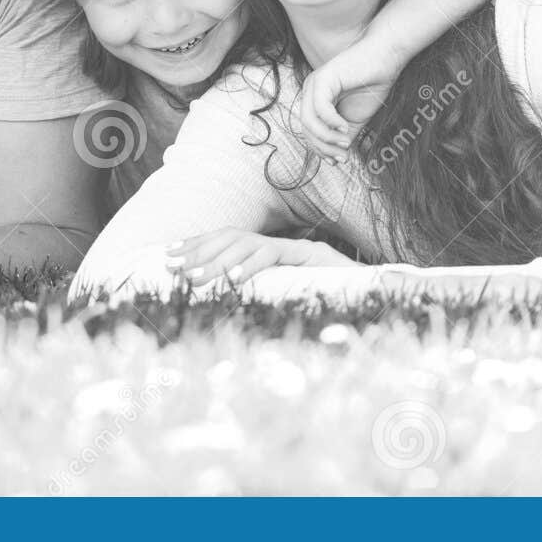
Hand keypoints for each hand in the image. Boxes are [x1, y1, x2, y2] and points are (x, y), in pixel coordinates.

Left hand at [165, 228, 355, 285]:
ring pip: (250, 244)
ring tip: (196, 277)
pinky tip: (234, 278)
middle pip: (232, 237)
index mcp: (270, 254)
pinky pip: (278, 255)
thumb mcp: (282, 300)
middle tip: (172, 266)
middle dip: (199, 251)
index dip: (196, 245)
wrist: (373, 298)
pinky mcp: (313, 256)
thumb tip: (218, 304)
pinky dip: (254, 265)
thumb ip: (257, 296)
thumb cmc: (326, 303)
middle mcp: (281, 245)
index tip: (167, 255)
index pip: (226, 241)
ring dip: (219, 260)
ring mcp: (298, 248)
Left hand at [298, 39, 401, 161]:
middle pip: (306, 128)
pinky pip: (319, 108)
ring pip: (309, 121)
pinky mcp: (323, 78)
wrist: (386, 59)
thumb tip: (339, 157)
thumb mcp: (355, 119)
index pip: (309, 131)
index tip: (339, 161)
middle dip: (323, 147)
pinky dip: (330, 122)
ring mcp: (314, 83)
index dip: (321, 150)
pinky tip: (344, 127)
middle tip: (343, 156)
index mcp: (315, 100)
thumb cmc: (372, 85)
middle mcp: (310, 91)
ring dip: (326, 138)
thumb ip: (344, 135)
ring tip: (345, 143)